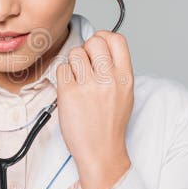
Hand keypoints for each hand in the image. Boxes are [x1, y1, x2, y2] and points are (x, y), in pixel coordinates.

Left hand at [55, 31, 133, 188]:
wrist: (101, 152)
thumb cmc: (110, 124)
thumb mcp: (124, 94)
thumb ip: (116, 70)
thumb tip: (100, 46)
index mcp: (125, 77)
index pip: (116, 39)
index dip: (104, 37)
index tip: (98, 44)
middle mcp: (109, 79)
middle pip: (94, 41)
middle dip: (86, 49)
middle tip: (85, 65)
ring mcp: (89, 85)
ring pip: (75, 54)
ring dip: (73, 64)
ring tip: (78, 81)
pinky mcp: (69, 93)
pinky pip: (62, 69)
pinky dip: (63, 78)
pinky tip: (70, 91)